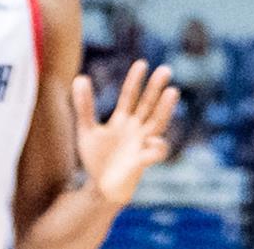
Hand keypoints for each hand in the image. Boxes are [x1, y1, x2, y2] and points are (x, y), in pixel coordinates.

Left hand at [74, 61, 180, 205]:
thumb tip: (80, 77)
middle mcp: (135, 129)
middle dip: (156, 88)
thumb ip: (84, 106)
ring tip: (173, 92)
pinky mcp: (142, 162)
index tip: (142, 64)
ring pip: (157, 123)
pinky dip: (157, 147)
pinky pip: (155, 152)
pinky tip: (153, 141)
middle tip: (165, 70)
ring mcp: (141, 144)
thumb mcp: (86, 130)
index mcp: (122, 120)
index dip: (135, 80)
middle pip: (148, 105)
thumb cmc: (96, 158)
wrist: (100, 189)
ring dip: (165, 108)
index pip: (130, 96)